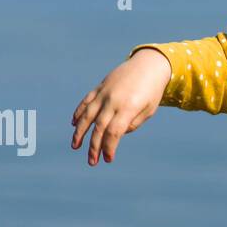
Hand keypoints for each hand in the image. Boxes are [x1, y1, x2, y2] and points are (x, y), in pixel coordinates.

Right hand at [71, 48, 171, 164]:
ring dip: (79, 132)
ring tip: (75, 146)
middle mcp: (113, 100)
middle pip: (99, 127)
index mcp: (128, 107)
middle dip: (94, 146)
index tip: (108, 159)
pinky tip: (74, 124)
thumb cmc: (152, 91)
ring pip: (87, 115)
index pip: (114, 132)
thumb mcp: (148, 110)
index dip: (109, 147)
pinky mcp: (100, 87)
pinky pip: (86, 101)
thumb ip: (132, 124)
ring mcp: (104, 92)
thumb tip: (115, 135)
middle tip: (92, 162)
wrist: (148, 64)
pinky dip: (79, 113)